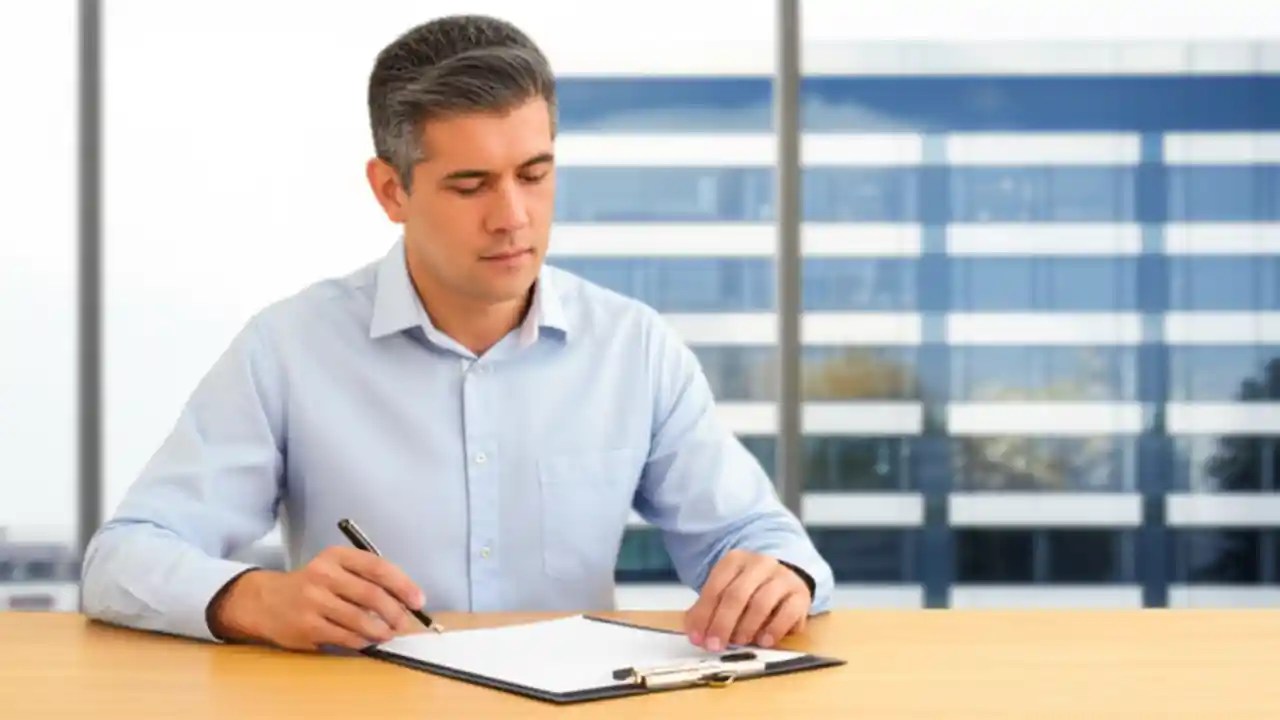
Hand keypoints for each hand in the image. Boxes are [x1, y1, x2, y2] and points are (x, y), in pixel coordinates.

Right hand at [209, 546, 425, 650]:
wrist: (266, 600)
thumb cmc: (311, 585)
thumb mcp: (335, 569)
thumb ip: (365, 578)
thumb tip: (404, 599)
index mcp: (336, 556)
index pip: (377, 567)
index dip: (403, 585)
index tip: (418, 600)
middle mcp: (324, 575)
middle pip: (371, 595)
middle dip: (396, 612)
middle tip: (405, 623)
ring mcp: (314, 601)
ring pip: (360, 619)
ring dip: (382, 630)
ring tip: (389, 633)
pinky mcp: (307, 626)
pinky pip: (345, 636)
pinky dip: (363, 640)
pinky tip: (368, 640)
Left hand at [683, 549, 809, 650]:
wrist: (784, 579)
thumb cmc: (749, 590)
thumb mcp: (725, 592)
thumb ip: (708, 610)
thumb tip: (694, 633)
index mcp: (735, 560)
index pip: (715, 586)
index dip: (704, 614)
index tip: (697, 638)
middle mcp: (760, 564)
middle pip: (737, 594)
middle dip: (722, 623)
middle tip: (715, 645)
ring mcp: (782, 578)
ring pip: (761, 603)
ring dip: (746, 627)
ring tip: (739, 642)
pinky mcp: (800, 595)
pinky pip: (788, 613)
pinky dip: (774, 630)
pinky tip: (764, 641)